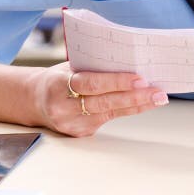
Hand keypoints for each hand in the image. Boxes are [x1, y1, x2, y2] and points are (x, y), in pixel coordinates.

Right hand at [31, 62, 168, 136]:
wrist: (34, 100)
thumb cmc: (59, 77)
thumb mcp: (70, 66)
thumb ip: (93, 66)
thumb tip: (130, 61)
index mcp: (58, 84)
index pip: (92, 83)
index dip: (117, 82)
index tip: (141, 79)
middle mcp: (63, 107)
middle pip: (105, 103)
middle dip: (135, 97)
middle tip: (158, 92)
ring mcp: (71, 123)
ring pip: (110, 113)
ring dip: (137, 105)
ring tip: (158, 99)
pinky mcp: (79, 133)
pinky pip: (108, 120)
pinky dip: (127, 111)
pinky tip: (143, 104)